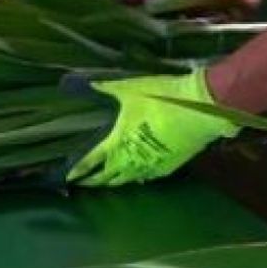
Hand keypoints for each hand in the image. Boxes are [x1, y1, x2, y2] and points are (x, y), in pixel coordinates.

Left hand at [67, 68, 239, 186]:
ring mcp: (152, 165)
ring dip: (116, 181)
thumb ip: (104, 87)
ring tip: (108, 183)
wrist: (199, 109)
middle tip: (84, 184)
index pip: (92, 160)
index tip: (66, 178)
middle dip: (95, 180)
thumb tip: (75, 83)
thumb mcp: (130, 88)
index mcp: (119, 141)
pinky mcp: (170, 165)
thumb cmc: (161, 97)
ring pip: (129, 179)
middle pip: (109, 175)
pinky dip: (138, 177)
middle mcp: (132, 159)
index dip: (79, 169)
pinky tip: (139, 176)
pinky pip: (148, 176)